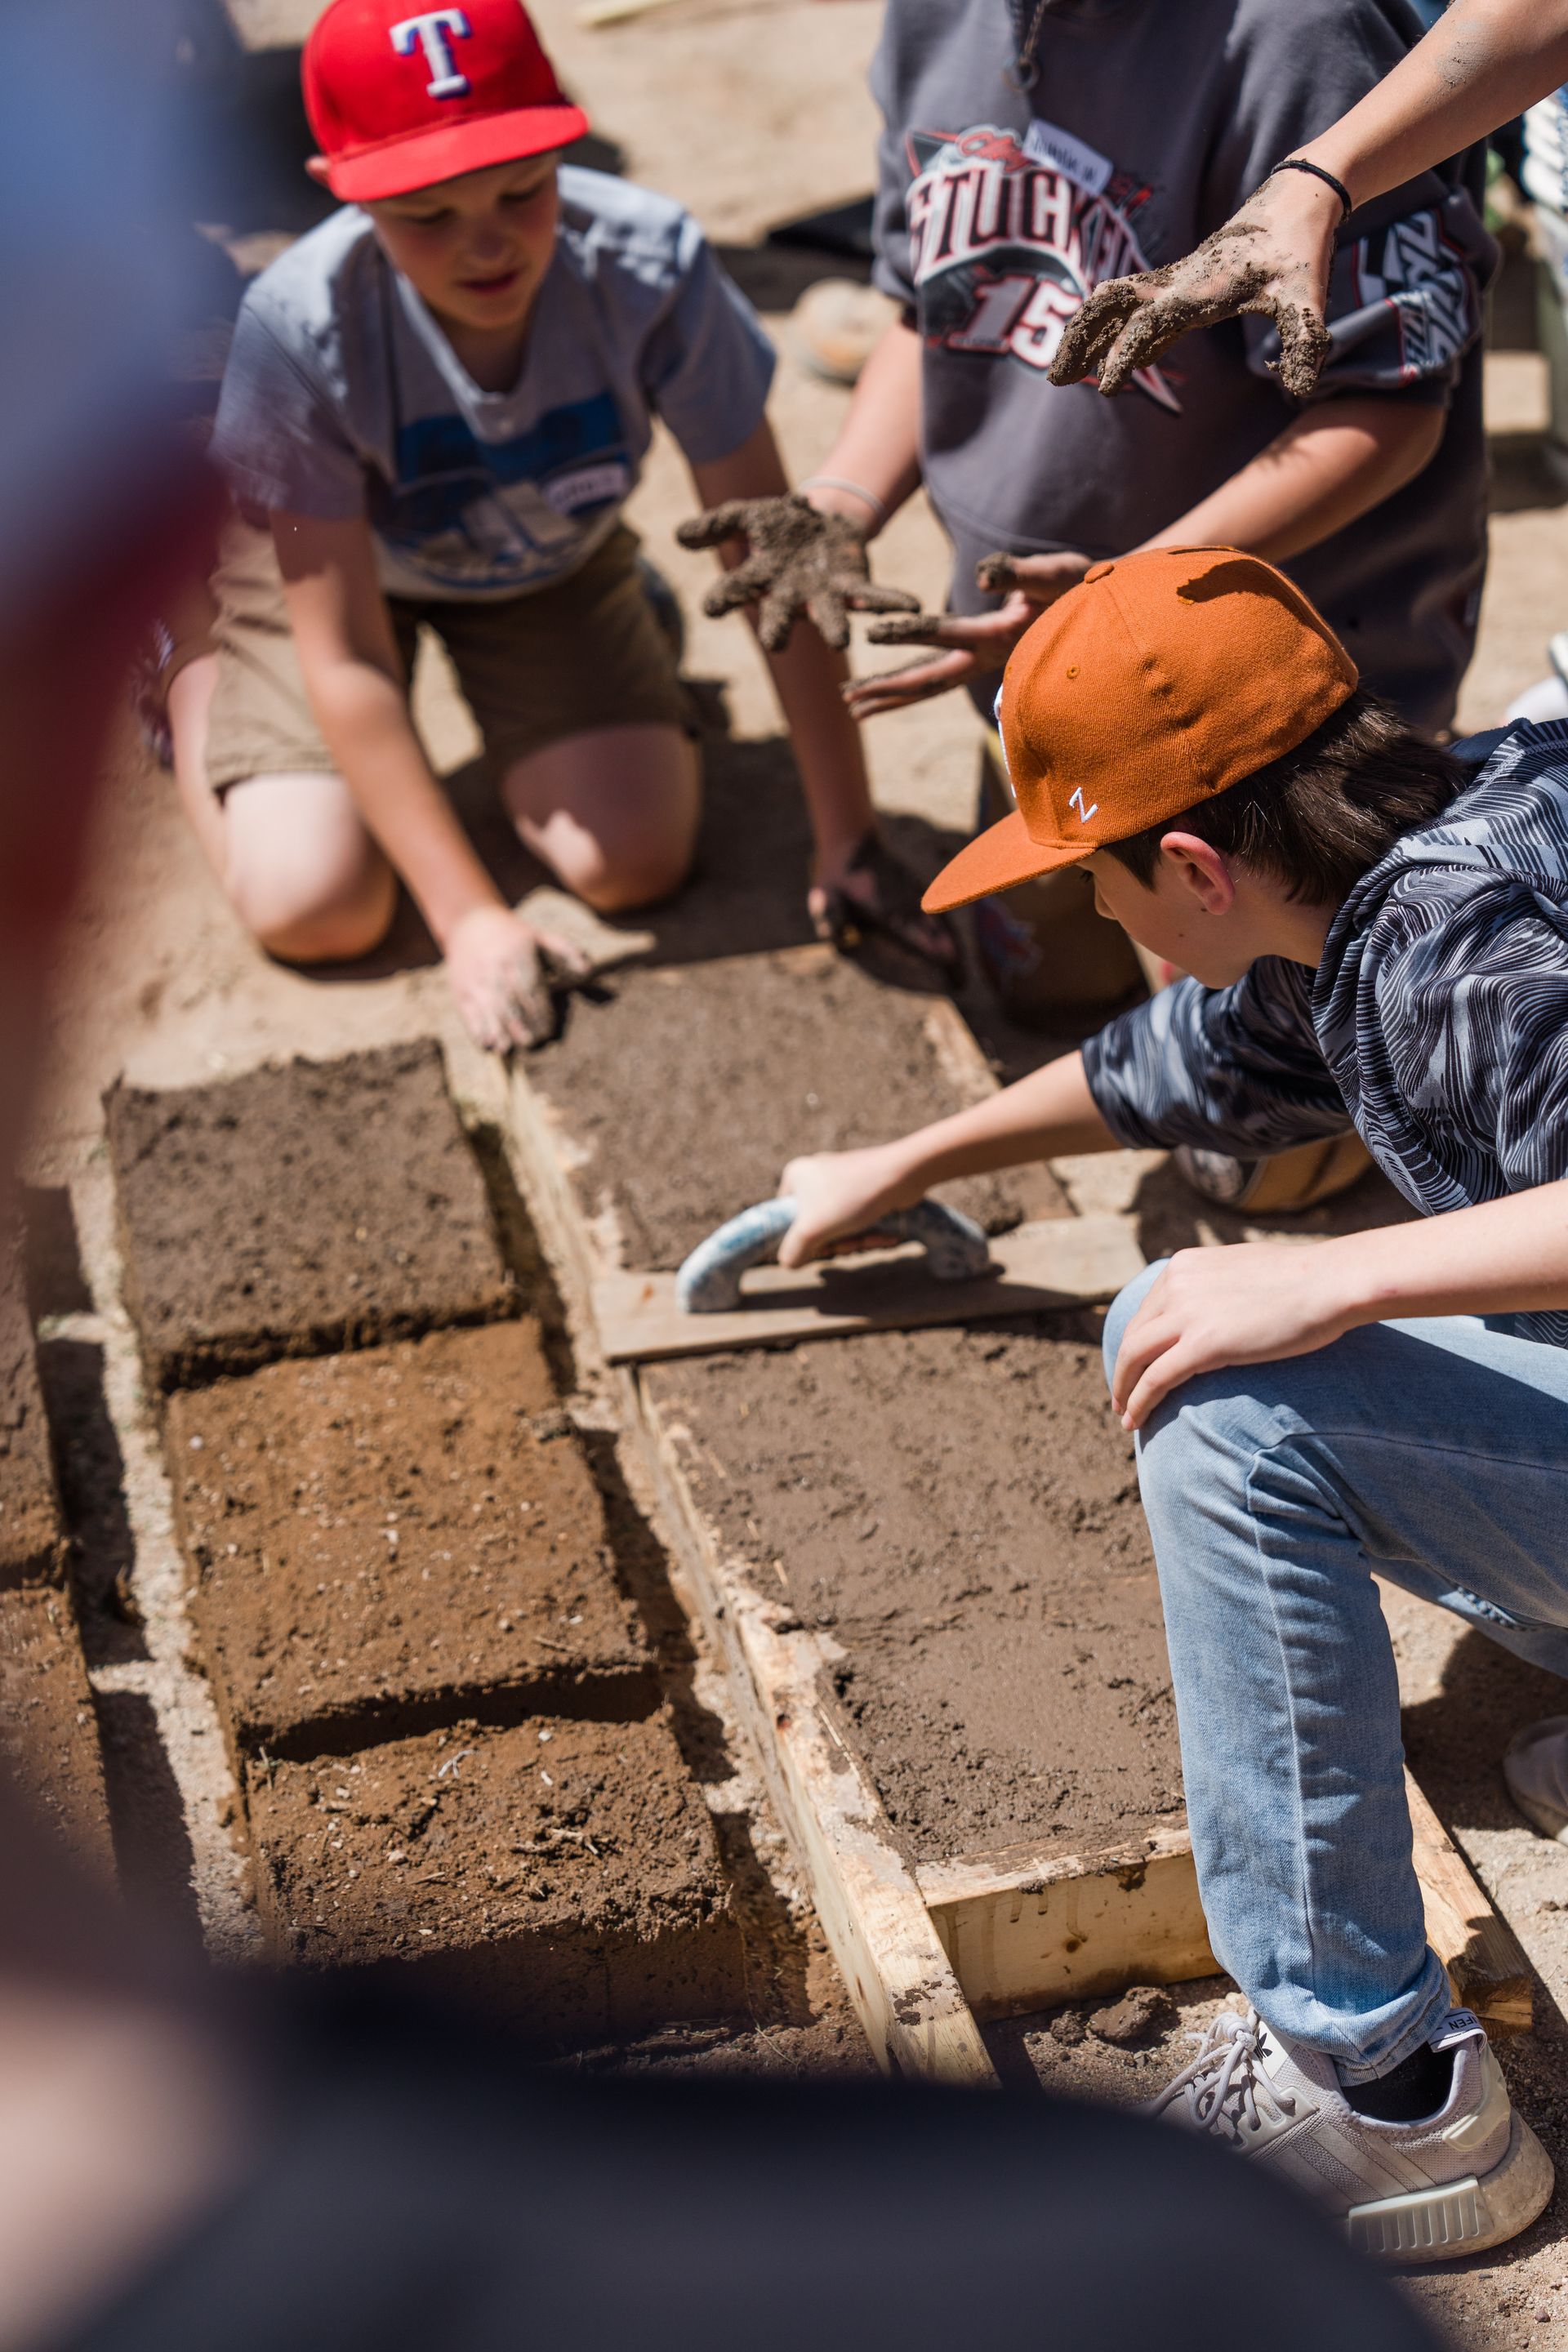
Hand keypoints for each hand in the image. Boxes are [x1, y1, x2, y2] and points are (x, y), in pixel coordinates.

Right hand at [443, 905, 590, 1053]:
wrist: (471, 925)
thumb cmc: (516, 938)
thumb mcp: (542, 938)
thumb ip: (567, 953)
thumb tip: (588, 971)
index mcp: (519, 953)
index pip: (530, 986)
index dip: (539, 1010)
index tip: (549, 1029)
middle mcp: (496, 967)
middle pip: (509, 1000)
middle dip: (520, 1024)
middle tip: (532, 1043)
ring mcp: (476, 980)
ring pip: (488, 1008)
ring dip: (498, 1030)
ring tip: (508, 1049)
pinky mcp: (461, 990)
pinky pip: (468, 1012)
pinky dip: (476, 1029)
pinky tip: (487, 1045)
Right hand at [675, 494, 918, 651]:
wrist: (821, 520)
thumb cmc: (779, 525)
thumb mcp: (748, 516)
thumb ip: (717, 525)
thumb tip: (678, 536)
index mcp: (761, 581)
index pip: (736, 591)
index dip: (724, 600)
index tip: (711, 608)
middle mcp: (791, 596)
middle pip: (781, 615)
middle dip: (779, 629)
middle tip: (775, 645)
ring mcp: (824, 595)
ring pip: (828, 616)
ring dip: (834, 628)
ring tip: (840, 642)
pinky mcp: (854, 586)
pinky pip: (873, 598)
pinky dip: (892, 603)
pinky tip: (913, 607)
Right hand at [775, 1144, 924, 1268]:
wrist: (903, 1175)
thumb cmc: (852, 1198)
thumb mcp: (811, 1230)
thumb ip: (792, 1251)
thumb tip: (788, 1263)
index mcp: (796, 1176)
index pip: (785, 1219)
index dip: (802, 1239)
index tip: (821, 1245)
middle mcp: (815, 1175)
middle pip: (815, 1227)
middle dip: (836, 1243)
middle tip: (851, 1244)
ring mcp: (841, 1182)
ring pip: (839, 1227)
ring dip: (855, 1241)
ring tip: (870, 1238)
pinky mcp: (864, 1190)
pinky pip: (857, 1220)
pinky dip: (868, 1232)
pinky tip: (884, 1236)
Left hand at [846, 550, 1091, 718]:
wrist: (1109, 610)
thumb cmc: (1084, 587)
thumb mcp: (1056, 571)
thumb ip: (1018, 570)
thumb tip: (983, 574)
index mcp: (1000, 636)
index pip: (946, 634)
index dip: (909, 631)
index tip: (872, 634)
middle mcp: (989, 658)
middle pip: (930, 680)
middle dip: (888, 690)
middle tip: (846, 700)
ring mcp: (988, 664)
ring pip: (934, 685)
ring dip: (894, 695)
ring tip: (855, 705)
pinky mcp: (989, 660)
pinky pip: (944, 679)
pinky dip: (915, 687)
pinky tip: (893, 690)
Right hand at [1049, 172, 1336, 402]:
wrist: (1295, 201)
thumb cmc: (1300, 248)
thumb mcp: (1308, 296)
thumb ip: (1304, 340)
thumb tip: (1303, 392)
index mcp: (1199, 288)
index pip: (1148, 322)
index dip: (1124, 353)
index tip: (1106, 387)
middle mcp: (1177, 283)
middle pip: (1110, 306)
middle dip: (1080, 339)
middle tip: (1055, 379)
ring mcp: (1174, 283)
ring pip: (1113, 305)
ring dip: (1085, 335)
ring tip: (1063, 374)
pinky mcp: (1180, 287)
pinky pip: (1135, 312)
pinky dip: (1113, 335)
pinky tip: (1108, 363)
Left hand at [1111, 1242, 1359, 1429]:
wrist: (1331, 1282)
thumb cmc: (1305, 1281)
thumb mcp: (1246, 1272)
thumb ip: (1221, 1288)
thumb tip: (1221, 1310)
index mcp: (1185, 1265)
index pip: (1148, 1310)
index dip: (1137, 1342)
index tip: (1135, 1366)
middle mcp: (1177, 1284)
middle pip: (1134, 1334)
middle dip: (1124, 1368)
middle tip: (1122, 1397)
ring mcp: (1187, 1313)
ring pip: (1135, 1357)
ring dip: (1125, 1390)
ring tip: (1125, 1415)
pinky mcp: (1203, 1344)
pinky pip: (1156, 1379)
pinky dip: (1139, 1402)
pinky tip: (1135, 1420)